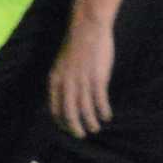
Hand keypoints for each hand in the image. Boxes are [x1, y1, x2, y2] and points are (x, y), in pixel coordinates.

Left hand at [48, 19, 114, 137]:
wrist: (87, 28)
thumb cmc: (76, 44)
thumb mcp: (62, 63)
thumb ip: (63, 78)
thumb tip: (66, 93)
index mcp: (55, 79)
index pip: (55, 108)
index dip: (61, 121)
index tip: (67, 128)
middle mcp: (66, 83)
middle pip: (69, 113)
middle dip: (75, 127)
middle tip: (81, 135)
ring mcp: (82, 82)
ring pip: (85, 110)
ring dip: (91, 122)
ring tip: (96, 128)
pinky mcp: (97, 79)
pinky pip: (100, 102)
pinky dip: (103, 112)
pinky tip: (107, 116)